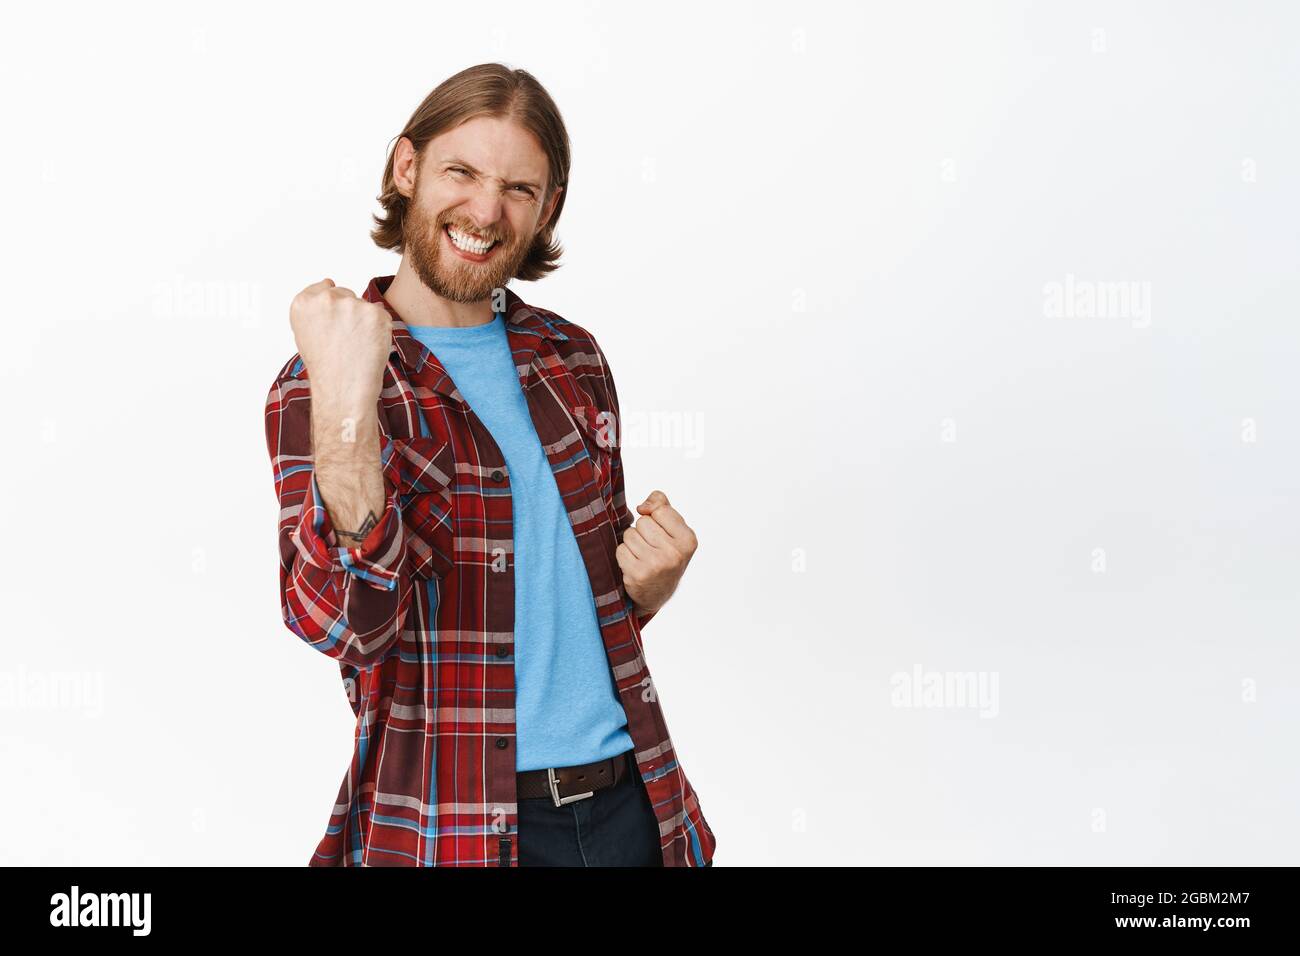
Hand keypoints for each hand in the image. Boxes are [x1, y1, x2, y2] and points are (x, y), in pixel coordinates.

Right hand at [289, 278, 392, 408]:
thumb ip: (315, 306)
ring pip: (364, 306)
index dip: (332, 306)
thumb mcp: (305, 333)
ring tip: (356, 346)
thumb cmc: (325, 367)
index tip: (333, 324)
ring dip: (364, 321)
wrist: (343, 390)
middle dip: (349, 312)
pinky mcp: (376, 313)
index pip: (324, 287)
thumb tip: (330, 282)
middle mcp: (326, 299)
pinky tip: (369, 347)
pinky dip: (379, 330)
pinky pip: (381, 316)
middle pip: (345, 293)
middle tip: (346, 341)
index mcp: (304, 302)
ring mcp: (352, 304)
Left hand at [615, 490, 697, 614]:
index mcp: (688, 540)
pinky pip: (621, 549)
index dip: (655, 519)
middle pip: (643, 522)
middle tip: (651, 548)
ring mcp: (656, 565)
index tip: (661, 534)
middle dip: (643, 532)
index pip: (660, 510)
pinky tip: (634, 565)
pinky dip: (624, 555)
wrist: (658, 593)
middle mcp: (675, 553)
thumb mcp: (673, 529)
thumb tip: (643, 506)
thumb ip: (662, 505)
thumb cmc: (665, 554)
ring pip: (629, 534)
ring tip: (642, 556)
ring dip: (632, 543)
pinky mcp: (637, 574)